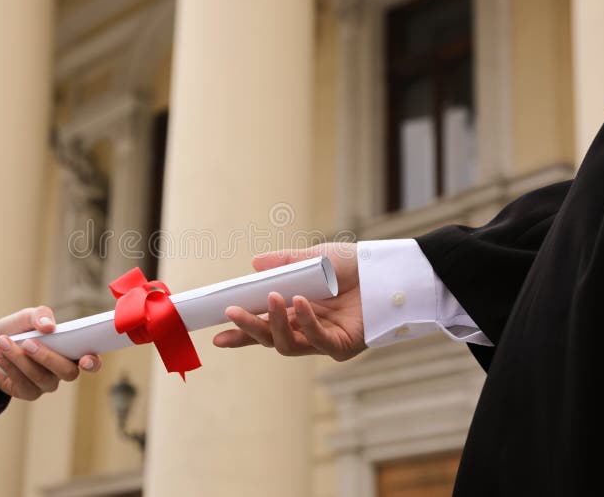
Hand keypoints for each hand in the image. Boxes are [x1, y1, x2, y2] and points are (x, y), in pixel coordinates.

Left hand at [0, 306, 101, 400]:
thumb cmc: (18, 329)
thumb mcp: (28, 315)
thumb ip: (40, 315)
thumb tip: (49, 327)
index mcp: (72, 350)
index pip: (92, 362)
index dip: (93, 363)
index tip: (84, 359)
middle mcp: (63, 370)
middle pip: (67, 372)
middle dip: (47, 357)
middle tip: (27, 342)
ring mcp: (47, 383)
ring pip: (41, 378)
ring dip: (20, 359)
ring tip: (3, 341)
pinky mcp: (28, 392)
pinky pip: (23, 384)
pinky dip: (9, 366)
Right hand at [213, 242, 366, 361]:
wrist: (388, 269)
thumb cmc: (354, 265)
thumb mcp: (314, 258)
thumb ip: (285, 263)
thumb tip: (254, 264)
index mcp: (296, 312)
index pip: (263, 326)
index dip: (240, 332)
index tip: (216, 334)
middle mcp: (307, 330)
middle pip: (270, 338)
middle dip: (248, 328)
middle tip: (230, 314)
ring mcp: (324, 340)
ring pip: (288, 344)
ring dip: (275, 322)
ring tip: (272, 298)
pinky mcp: (344, 345)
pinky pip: (318, 340)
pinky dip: (306, 322)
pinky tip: (300, 303)